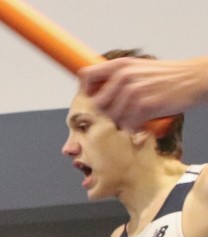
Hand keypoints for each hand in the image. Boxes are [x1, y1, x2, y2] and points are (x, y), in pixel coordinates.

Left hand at [79, 56, 207, 131]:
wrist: (194, 78)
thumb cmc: (166, 75)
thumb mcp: (138, 67)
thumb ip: (116, 76)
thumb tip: (92, 89)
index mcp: (120, 65)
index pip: (86, 75)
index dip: (85, 90)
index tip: (92, 98)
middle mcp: (124, 76)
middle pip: (98, 104)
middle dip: (108, 110)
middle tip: (123, 110)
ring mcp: (134, 91)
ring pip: (112, 117)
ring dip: (123, 120)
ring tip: (138, 113)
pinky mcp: (144, 105)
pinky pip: (128, 124)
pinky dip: (135, 127)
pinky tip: (144, 120)